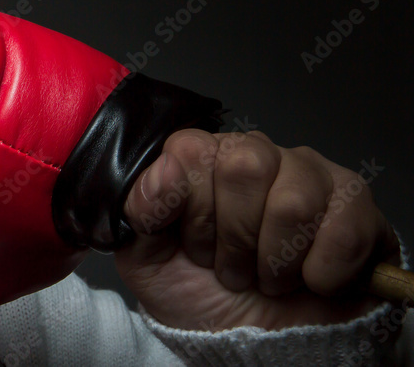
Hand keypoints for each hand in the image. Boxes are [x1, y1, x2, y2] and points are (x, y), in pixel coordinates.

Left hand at [117, 128, 400, 330]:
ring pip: (294, 201)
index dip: (191, 210)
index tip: (194, 246)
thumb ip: (139, 211)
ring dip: (275, 262)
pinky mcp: (355, 206)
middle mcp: (256, 153)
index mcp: (202, 157)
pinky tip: (311, 280)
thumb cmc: (198, 291)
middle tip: (232, 266)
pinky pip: (343, 230)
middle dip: (233, 237)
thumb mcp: (146, 257)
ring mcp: (309, 174)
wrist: (250, 344)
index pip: (191, 149)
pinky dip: (320, 273)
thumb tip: (163, 171)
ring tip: (268, 277)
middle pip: (245, 165)